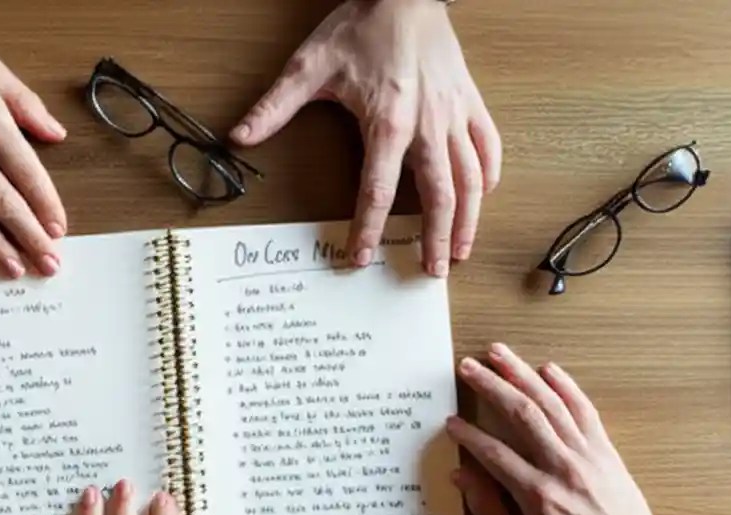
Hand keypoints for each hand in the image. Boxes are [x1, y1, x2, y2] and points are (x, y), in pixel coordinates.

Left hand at [232, 0, 500, 275]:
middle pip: (438, 196)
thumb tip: (240, 136)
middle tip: (430, 272)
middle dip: (434, 239)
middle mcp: (427, 125)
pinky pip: (488, 145)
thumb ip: (275, 106)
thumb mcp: (310, 65)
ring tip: (460, 250)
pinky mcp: (471, 101)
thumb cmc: (362, 26)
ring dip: (468, 219)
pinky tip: (484, 195)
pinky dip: (489, 175)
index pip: (378, 190)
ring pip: (471, 179)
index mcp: (388, 122)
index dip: (370, 228)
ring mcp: (454, 114)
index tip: (362, 257)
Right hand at [446, 343, 730, 514]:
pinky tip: (547, 369)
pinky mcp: (606, 451)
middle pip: (520, 413)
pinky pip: (584, 410)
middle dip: (490, 385)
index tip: (451, 421)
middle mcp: (562, 467)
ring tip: (498, 353)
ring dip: (522, 374)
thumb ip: (489, 514)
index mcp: (537, 495)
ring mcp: (587, 455)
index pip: (493, 452)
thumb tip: (462, 479)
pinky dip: (566, 386)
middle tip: (467, 366)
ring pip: (550, 403)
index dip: (468, 434)